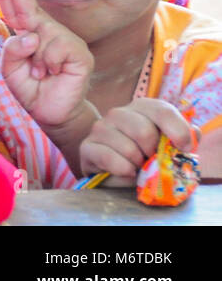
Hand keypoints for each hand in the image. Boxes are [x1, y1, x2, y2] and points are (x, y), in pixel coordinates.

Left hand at [0, 0, 93, 127]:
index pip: (18, 11)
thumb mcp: (9, 70)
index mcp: (29, 34)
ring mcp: (67, 42)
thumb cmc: (28, 89)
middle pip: (31, 10)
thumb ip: (11, 51)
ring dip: (36, 54)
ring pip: (44, 32)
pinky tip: (51, 72)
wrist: (48, 114)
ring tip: (39, 72)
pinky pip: (60, 46)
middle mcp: (48, 33)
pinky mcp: (81, 54)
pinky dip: (50, 60)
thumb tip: (28, 35)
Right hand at [79, 98, 199, 184]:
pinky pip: (110, 159)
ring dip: (138, 164)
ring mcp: (100, 128)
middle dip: (153, 153)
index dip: (177, 130)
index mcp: (141, 108)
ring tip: (137, 166)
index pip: (161, 110)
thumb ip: (184, 137)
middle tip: (152, 160)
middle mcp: (118, 113)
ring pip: (128, 148)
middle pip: (144, 131)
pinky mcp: (87, 146)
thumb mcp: (167, 145)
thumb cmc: (145, 155)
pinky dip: (124, 170)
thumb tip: (193, 133)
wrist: (115, 171)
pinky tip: (126, 172)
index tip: (185, 148)